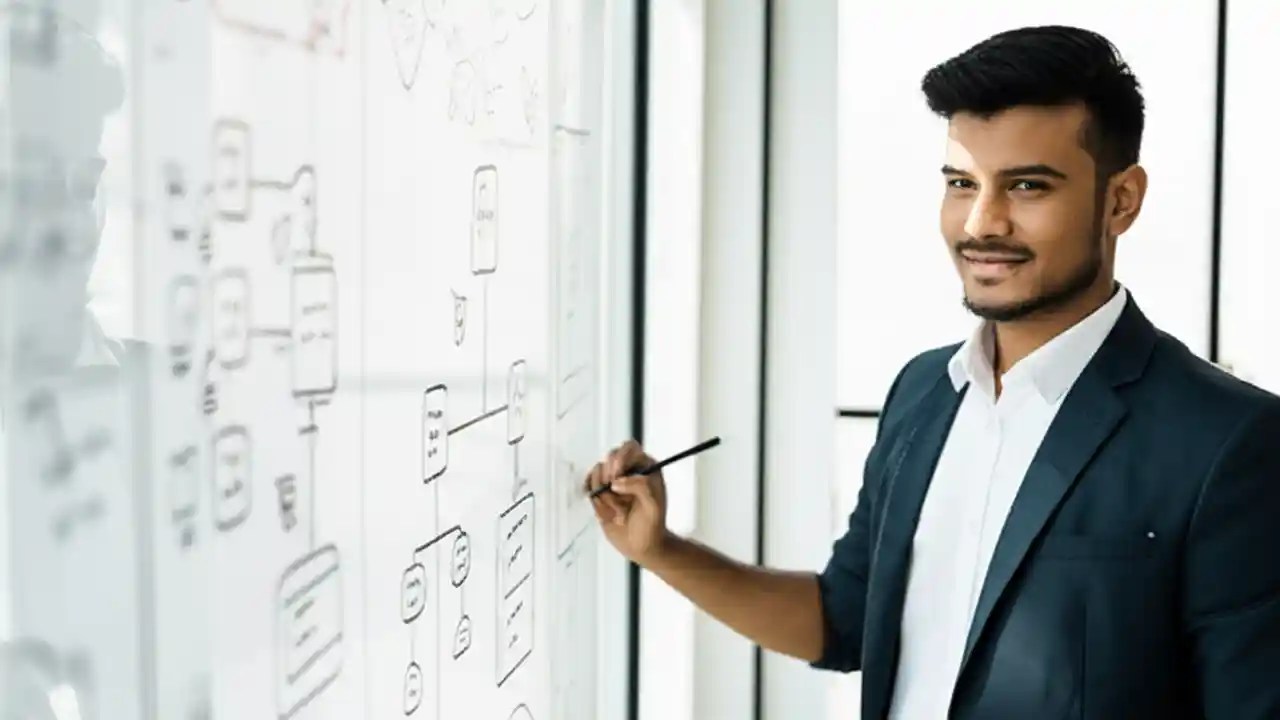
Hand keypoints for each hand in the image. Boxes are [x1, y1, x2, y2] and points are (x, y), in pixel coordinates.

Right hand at [584, 439, 668, 565]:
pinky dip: (593, 498)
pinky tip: (604, 511)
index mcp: (645, 467)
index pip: (629, 448)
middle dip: (609, 478)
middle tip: (614, 495)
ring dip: (604, 495)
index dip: (620, 458)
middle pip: (610, 457)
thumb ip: (641, 487)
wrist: (641, 546)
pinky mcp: (600, 492)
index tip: (616, 476)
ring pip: (597, 473)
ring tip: (617, 511)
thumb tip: (616, 482)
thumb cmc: (651, 525)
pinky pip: (589, 486)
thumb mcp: (653, 506)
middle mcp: (628, 470)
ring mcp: (613, 481)